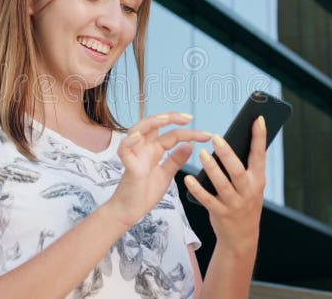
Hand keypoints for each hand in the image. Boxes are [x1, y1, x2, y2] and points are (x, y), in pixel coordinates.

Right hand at [105, 112, 211, 226]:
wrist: (129, 212)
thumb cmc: (144, 193)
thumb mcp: (166, 174)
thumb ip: (176, 160)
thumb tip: (190, 145)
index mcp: (153, 150)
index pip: (172, 134)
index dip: (189, 132)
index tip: (207, 135)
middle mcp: (144, 149)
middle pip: (154, 125)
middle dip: (170, 117)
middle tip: (189, 118)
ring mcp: (135, 155)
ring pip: (138, 130)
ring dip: (151, 122)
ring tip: (166, 119)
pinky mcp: (128, 167)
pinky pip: (124, 149)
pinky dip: (129, 141)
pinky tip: (138, 136)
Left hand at [184, 116, 266, 256]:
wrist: (242, 236)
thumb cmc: (244, 201)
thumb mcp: (252, 185)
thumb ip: (246, 166)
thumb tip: (235, 138)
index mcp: (258, 180)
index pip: (259, 155)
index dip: (259, 137)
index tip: (257, 119)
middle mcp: (248, 191)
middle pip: (237, 171)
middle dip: (228, 154)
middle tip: (217, 138)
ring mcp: (235, 204)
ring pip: (222, 185)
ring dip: (211, 169)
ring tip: (202, 154)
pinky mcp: (221, 213)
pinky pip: (207, 200)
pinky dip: (197, 189)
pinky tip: (188, 178)